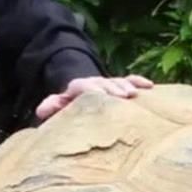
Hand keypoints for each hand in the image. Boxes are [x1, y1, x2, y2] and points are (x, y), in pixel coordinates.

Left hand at [35, 74, 153, 121]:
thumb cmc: (70, 106)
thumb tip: (40, 111)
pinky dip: (139, 82)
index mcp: (78, 87)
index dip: (91, 89)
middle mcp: (95, 83)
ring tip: (135, 95)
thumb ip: (53, 107)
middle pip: (104, 82)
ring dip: (128, 86)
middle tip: (124, 96)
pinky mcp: (121, 85)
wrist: (80, 92)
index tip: (99, 95)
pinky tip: (150, 86)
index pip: (83, 85)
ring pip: (119, 81)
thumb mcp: (59, 106)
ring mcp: (110, 84)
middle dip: (114, 88)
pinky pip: (132, 81)